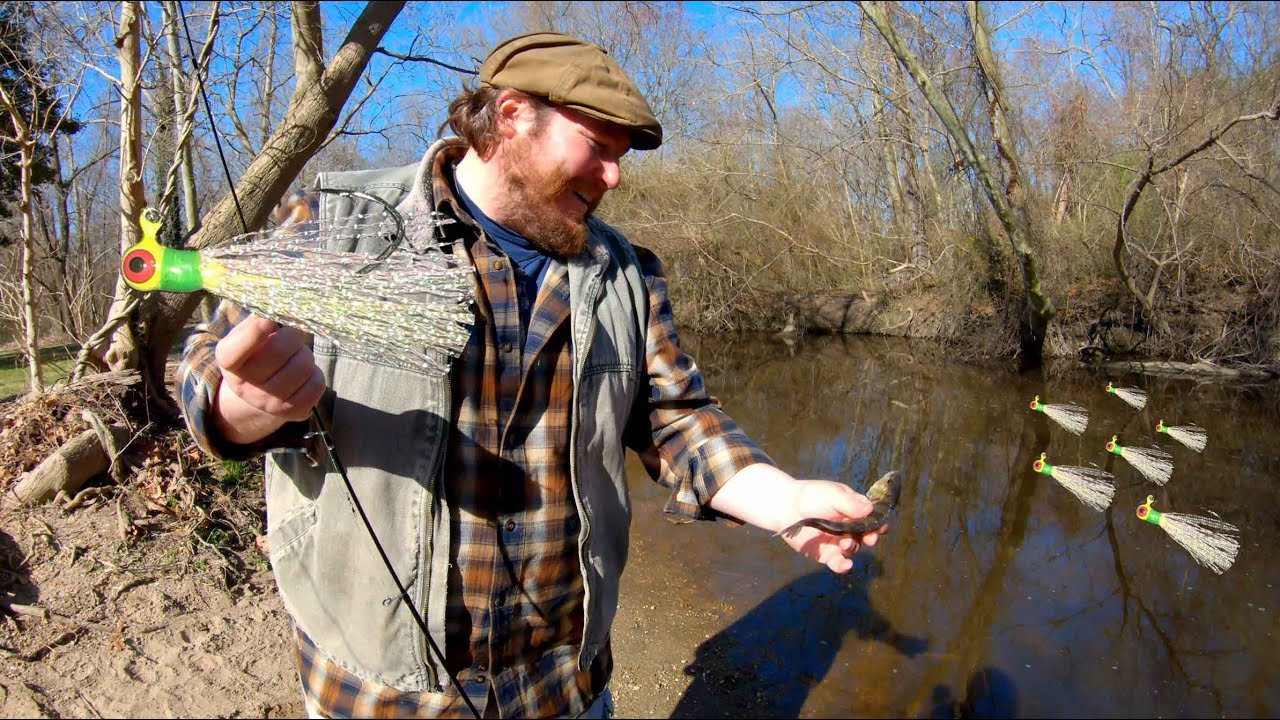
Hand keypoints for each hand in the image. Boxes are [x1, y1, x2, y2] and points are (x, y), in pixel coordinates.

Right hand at [213, 315, 324, 444]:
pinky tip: (304, 374)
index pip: (234, 352)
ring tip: (296, 356)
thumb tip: (281, 308)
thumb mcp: (245, 337)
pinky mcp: (293, 412)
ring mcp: (270, 403)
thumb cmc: (255, 354)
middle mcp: (245, 388)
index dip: (253, 332)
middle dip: (293, 335)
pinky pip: (317, 385)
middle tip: (295, 333)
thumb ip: (257, 322)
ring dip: (306, 354)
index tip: (268, 319)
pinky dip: (316, 373)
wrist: (259, 393)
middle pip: (279, 351)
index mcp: (228, 363)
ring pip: (303, 366)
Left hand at [778, 479, 887, 573]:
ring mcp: (839, 542)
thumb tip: (870, 510)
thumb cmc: (811, 496)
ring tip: (846, 543)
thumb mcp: (832, 494)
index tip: (881, 527)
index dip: (879, 523)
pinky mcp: (827, 554)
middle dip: (871, 537)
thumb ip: (850, 503)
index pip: (873, 519)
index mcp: (855, 510)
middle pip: (866, 535)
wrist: (786, 507)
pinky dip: (843, 566)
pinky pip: (838, 562)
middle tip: (870, 538)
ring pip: (853, 548)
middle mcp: (851, 528)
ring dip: (853, 547)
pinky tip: (846, 565)